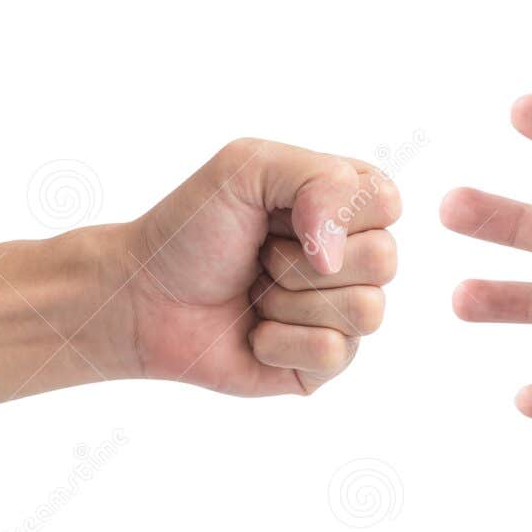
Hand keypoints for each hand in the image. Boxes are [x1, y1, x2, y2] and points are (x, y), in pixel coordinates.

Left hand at [117, 139, 399, 395]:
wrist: (143, 297)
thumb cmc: (192, 230)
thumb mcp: (248, 167)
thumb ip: (318, 179)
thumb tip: (337, 257)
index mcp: (344, 205)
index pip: (388, 203)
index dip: (336, 210)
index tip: (279, 213)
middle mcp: (352, 259)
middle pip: (383, 261)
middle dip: (303, 260)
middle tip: (260, 257)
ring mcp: (342, 314)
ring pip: (365, 312)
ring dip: (290, 301)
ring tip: (256, 294)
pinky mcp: (324, 364)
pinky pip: (333, 353)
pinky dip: (280, 341)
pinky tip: (254, 332)